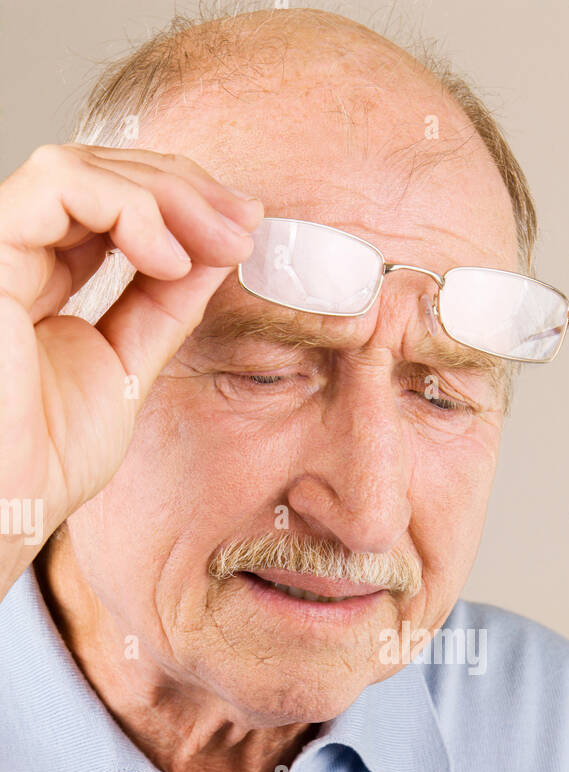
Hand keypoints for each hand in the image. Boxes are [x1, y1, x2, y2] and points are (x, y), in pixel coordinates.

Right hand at [0, 141, 262, 597]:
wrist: (7, 506)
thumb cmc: (46, 460)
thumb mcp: (129, 368)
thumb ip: (164, 306)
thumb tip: (216, 248)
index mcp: (39, 278)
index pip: (109, 205)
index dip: (179, 203)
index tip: (242, 230)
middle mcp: (12, 254)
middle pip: (99, 174)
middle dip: (184, 190)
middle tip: (243, 225)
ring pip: (80, 167)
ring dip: (167, 193)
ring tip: (219, 242)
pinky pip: (57, 184)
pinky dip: (129, 208)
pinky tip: (171, 259)